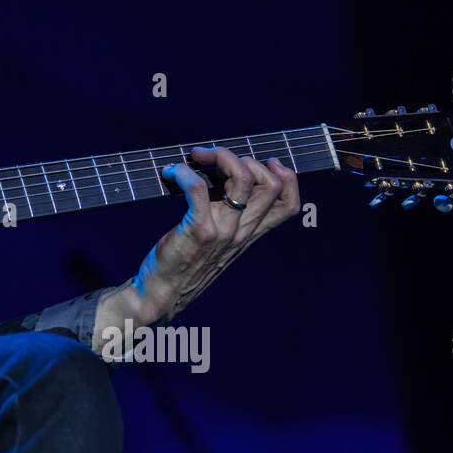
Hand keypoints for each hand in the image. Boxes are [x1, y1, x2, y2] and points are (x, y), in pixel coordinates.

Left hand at [123, 147, 299, 322]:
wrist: (163, 295)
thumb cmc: (185, 264)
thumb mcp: (218, 243)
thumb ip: (228, 218)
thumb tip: (221, 181)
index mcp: (250, 234)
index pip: (289, 205)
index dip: (286, 177)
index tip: (266, 161)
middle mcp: (242, 232)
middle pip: (270, 184)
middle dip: (246, 158)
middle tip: (215, 157)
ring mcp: (224, 231)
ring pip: (242, 179)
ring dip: (220, 157)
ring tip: (198, 157)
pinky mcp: (199, 230)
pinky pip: (200, 188)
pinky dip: (186, 173)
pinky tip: (174, 173)